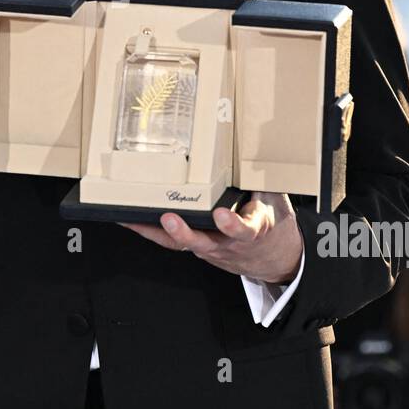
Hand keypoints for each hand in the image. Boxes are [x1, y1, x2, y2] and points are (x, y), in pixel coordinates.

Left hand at [119, 190, 303, 284]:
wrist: (274, 258)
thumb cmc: (273, 223)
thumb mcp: (277, 200)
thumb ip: (263, 180)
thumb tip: (254, 150)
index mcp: (254, 229)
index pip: (245, 230)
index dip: (233, 225)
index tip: (222, 215)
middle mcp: (229, 243)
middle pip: (204, 242)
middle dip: (184, 232)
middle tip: (168, 218)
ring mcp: (212, 248)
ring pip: (183, 244)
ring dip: (158, 233)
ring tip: (133, 219)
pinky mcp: (198, 249)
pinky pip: (173, 243)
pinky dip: (151, 232)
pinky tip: (131, 221)